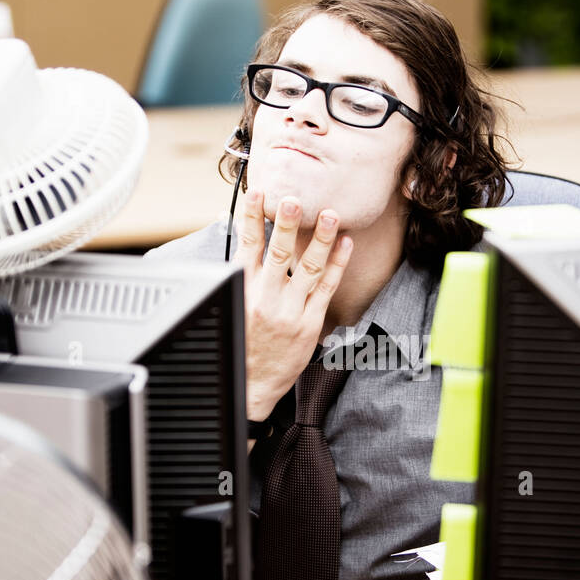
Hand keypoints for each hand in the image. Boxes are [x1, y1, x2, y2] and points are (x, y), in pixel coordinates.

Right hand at [233, 188, 352, 421]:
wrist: (251, 386)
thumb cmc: (242, 344)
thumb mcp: (234, 308)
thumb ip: (243, 278)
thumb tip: (248, 247)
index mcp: (244, 290)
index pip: (247, 246)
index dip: (251, 218)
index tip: (258, 193)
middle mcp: (267, 298)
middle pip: (279, 252)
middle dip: (286, 223)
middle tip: (295, 198)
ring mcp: (290, 311)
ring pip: (308, 268)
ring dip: (320, 239)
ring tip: (331, 214)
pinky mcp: (310, 324)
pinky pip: (326, 289)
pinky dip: (337, 265)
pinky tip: (345, 244)